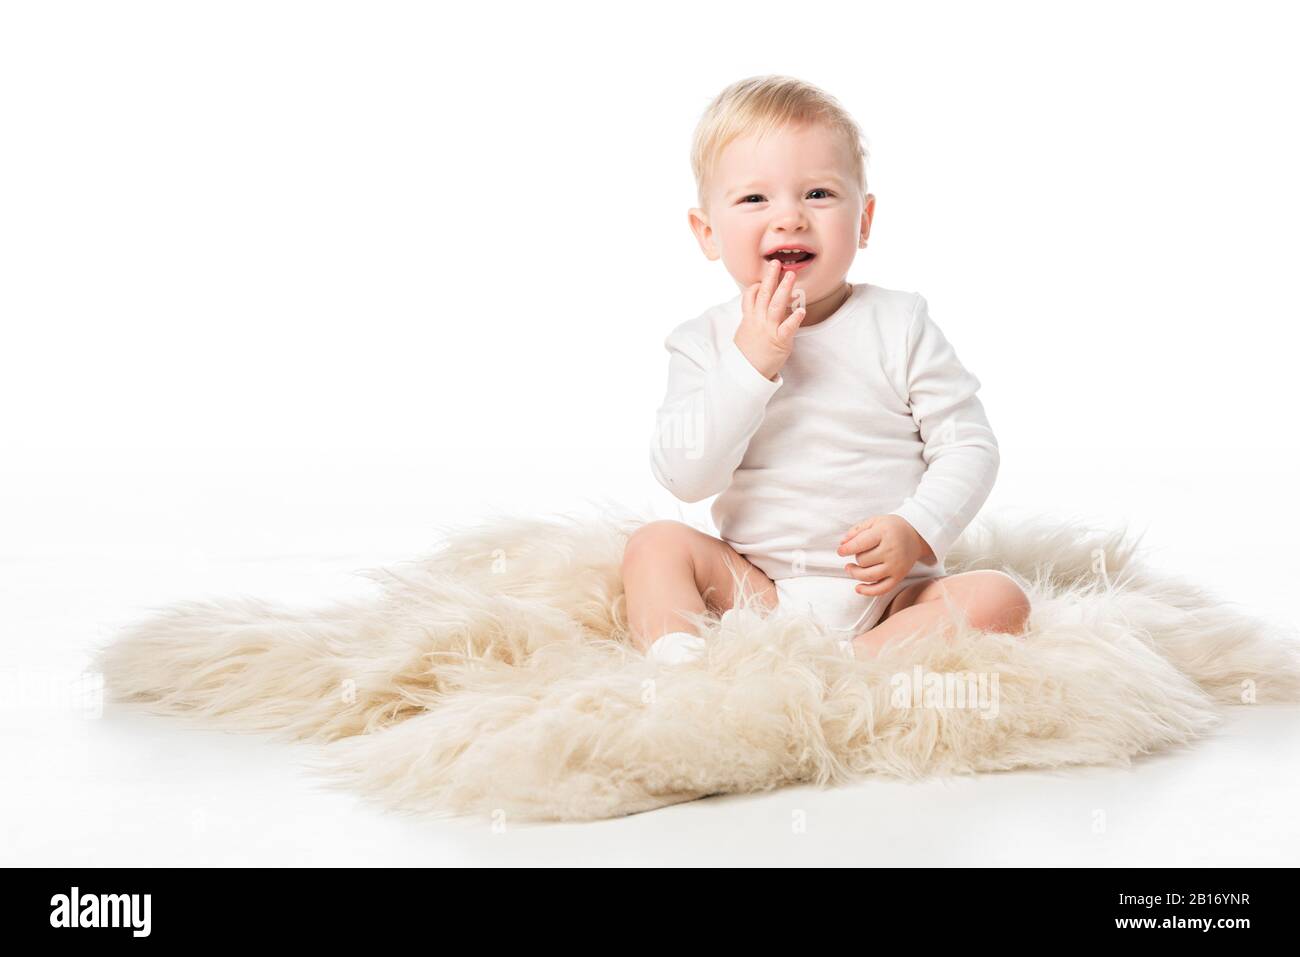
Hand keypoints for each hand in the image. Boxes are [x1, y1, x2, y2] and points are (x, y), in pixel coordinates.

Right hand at [733, 259, 805, 379]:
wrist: (746, 373)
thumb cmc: (748, 353)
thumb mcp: (744, 332)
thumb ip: (752, 318)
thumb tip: (758, 308)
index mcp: (749, 318)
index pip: (751, 296)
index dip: (757, 285)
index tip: (763, 279)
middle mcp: (758, 321)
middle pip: (764, 295)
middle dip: (770, 278)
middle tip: (777, 263)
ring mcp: (768, 330)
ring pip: (776, 306)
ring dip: (784, 289)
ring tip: (791, 276)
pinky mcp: (779, 341)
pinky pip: (787, 328)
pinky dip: (794, 319)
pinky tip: (802, 310)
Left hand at [835, 515, 927, 595]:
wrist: (916, 536)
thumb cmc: (892, 528)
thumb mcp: (874, 521)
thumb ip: (857, 530)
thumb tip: (843, 543)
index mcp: (884, 533)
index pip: (860, 544)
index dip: (846, 549)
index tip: (840, 551)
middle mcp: (891, 550)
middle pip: (863, 560)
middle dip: (856, 557)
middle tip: (857, 553)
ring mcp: (896, 565)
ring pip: (869, 576)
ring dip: (855, 574)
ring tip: (849, 568)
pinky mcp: (899, 576)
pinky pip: (882, 589)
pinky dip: (868, 591)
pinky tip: (858, 588)